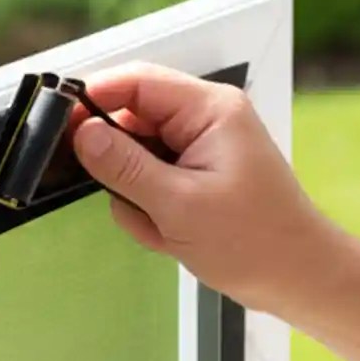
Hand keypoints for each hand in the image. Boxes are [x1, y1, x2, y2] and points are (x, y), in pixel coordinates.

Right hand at [72, 62, 345, 314]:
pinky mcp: (195, 175)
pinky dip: (152, 213)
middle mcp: (205, 120)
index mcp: (210, 110)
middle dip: (123, 170)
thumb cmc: (257, 242)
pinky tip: (174, 235)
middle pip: (130, 122)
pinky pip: (149, 184)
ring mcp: (200, 149)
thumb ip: (124, 166)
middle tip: (137, 204)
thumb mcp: (178, 205)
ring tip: (168, 228)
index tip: (61, 124)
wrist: (299, 279)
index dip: (94, 97)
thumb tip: (83, 134)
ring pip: (134, 160)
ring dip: (139, 200)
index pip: (136, 81)